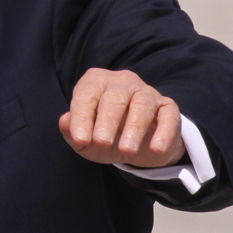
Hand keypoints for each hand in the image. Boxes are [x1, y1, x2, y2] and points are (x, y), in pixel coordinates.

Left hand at [60, 68, 184, 167]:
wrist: (138, 145)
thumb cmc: (104, 136)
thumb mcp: (85, 140)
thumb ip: (72, 132)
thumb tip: (64, 122)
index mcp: (96, 83)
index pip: (86, 95)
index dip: (82, 117)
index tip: (80, 139)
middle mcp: (122, 82)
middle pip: (115, 97)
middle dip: (107, 120)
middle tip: (102, 142)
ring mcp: (147, 93)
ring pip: (142, 104)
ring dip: (134, 127)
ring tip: (126, 150)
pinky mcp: (168, 108)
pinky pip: (168, 116)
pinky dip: (164, 132)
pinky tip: (156, 148)